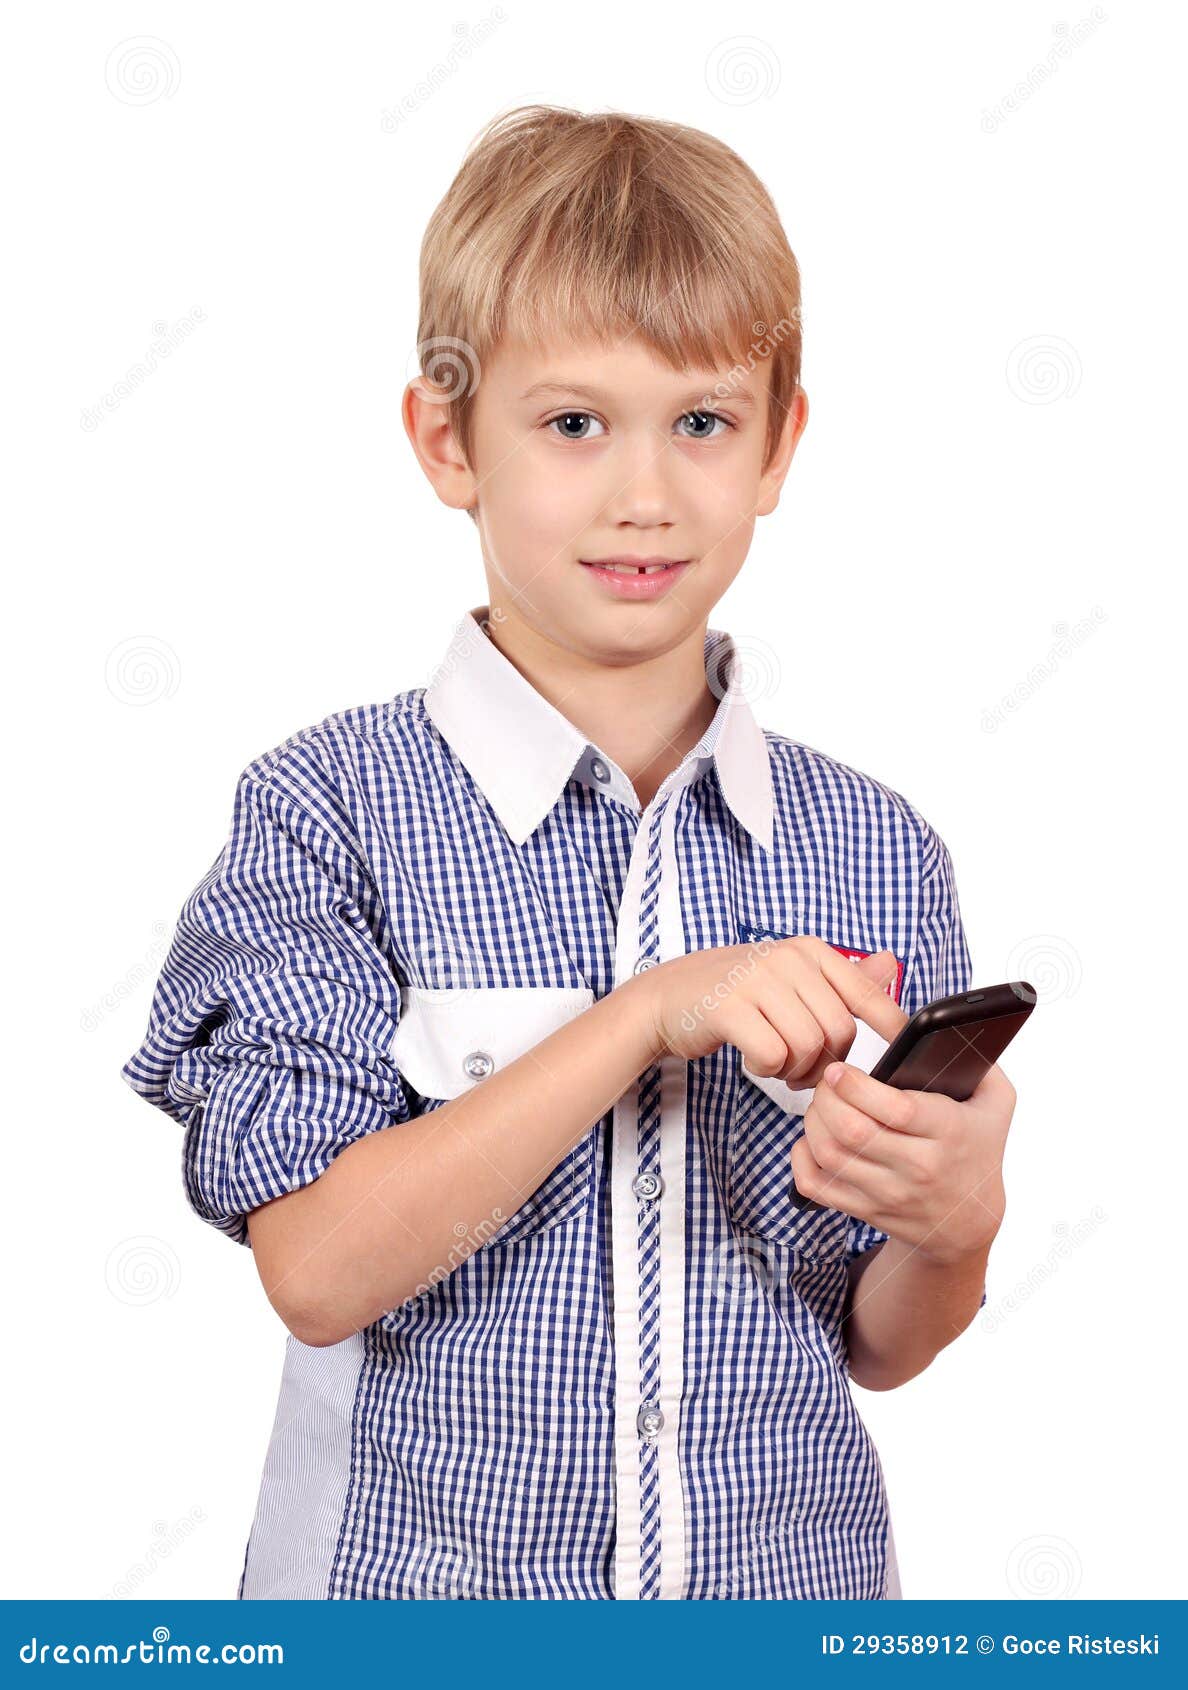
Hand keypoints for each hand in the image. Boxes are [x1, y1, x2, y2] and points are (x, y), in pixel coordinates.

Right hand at [644, 937, 899, 1090]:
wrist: (668, 998)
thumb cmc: (736, 995)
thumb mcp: (791, 978)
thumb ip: (841, 979)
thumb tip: (890, 963)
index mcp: (809, 951)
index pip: (865, 993)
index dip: (890, 1027)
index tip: (903, 1052)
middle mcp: (786, 959)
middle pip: (839, 1031)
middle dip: (826, 1063)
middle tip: (803, 1068)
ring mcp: (756, 980)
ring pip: (808, 1047)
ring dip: (795, 1070)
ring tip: (777, 1062)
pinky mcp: (729, 1008)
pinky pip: (773, 1055)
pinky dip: (767, 1068)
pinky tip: (754, 1059)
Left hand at [790, 1040, 1016, 1264]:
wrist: (968, 1222)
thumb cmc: (977, 1150)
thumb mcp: (995, 1103)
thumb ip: (979, 1061)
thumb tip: (948, 1023)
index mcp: (948, 1132)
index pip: (896, 1110)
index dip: (856, 1086)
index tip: (839, 1070)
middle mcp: (918, 1167)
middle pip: (852, 1130)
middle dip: (827, 1098)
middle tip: (827, 1083)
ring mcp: (890, 1194)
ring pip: (830, 1155)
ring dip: (813, 1122)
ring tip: (822, 1105)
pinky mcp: (866, 1211)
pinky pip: (816, 1186)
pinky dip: (802, 1158)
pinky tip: (812, 1140)